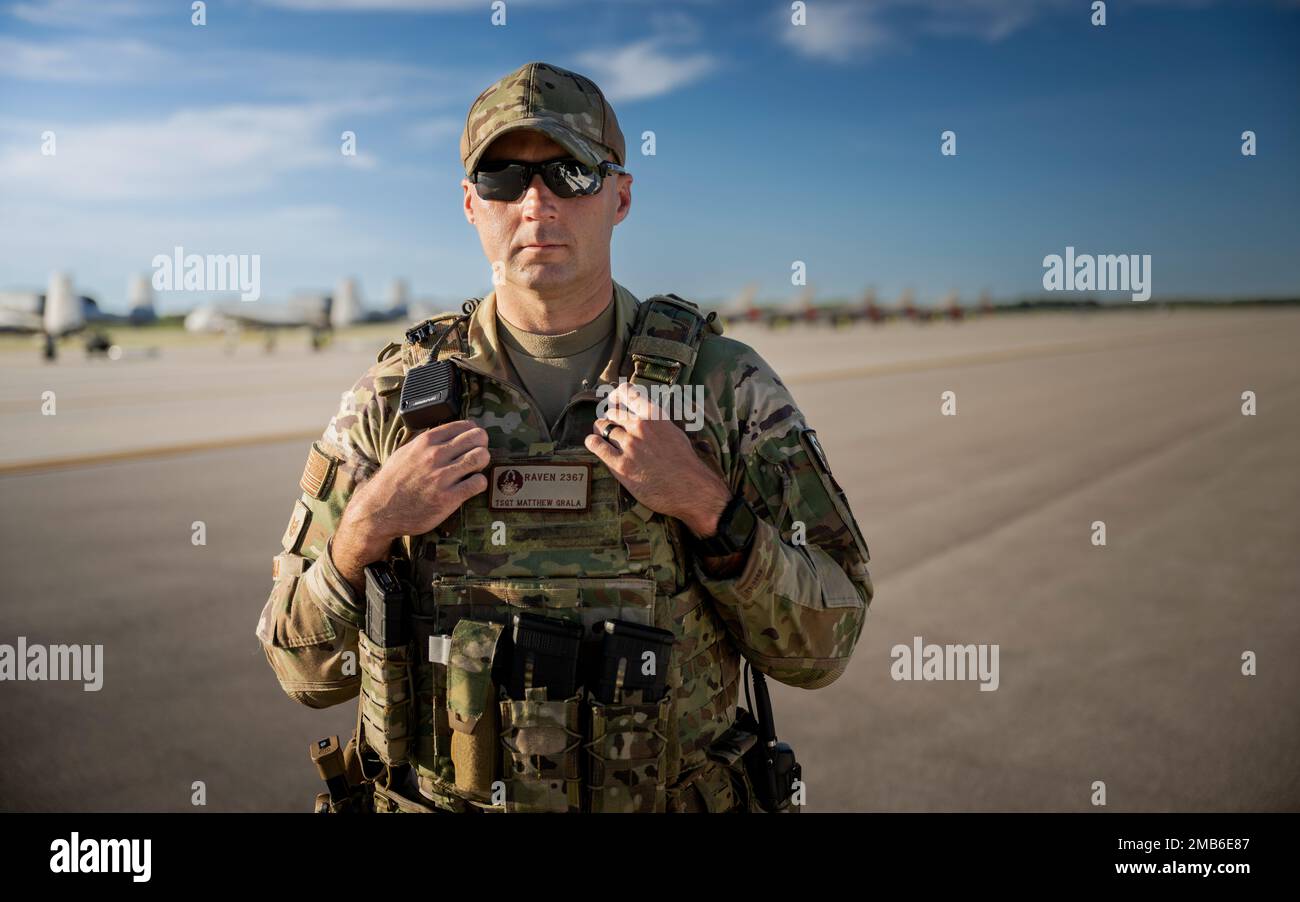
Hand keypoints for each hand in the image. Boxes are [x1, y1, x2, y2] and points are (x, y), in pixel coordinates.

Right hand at [334, 420, 488, 588]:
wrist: (379, 511)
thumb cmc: (393, 482)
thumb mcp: (405, 452)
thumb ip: (426, 441)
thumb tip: (447, 432)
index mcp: (425, 442)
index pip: (464, 425)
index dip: (473, 432)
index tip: (473, 440)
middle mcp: (435, 456)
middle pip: (477, 438)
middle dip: (482, 445)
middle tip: (477, 455)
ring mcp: (442, 477)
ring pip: (481, 457)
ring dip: (482, 462)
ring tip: (474, 470)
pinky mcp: (448, 498)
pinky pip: (478, 483)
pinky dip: (479, 483)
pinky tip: (471, 486)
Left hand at [585, 381, 730, 537]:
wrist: (689, 489)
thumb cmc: (685, 463)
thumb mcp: (675, 433)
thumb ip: (656, 423)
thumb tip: (643, 416)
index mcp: (654, 416)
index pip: (628, 393)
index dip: (617, 394)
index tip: (613, 399)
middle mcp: (640, 426)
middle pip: (612, 413)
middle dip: (609, 418)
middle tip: (609, 424)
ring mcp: (629, 445)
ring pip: (602, 427)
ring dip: (600, 431)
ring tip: (601, 435)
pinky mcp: (620, 465)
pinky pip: (597, 446)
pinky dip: (593, 442)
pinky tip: (593, 443)